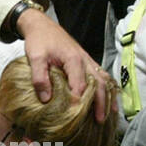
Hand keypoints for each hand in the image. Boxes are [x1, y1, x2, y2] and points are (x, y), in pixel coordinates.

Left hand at [17, 7, 110, 121]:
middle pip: (98, 84)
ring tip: (110, 113)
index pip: (80, 86)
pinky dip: (107, 88)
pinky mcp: (87, 61)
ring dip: (108, 97)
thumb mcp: (35, 58)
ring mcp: (88, 60)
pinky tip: (109, 98)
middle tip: (100, 121)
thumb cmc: (39, 40)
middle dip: (100, 103)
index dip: (79, 102)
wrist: (41, 25)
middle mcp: (85, 60)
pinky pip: (101, 75)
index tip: (76, 118)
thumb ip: (39, 78)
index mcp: (74, 60)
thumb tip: (46, 100)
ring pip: (103, 80)